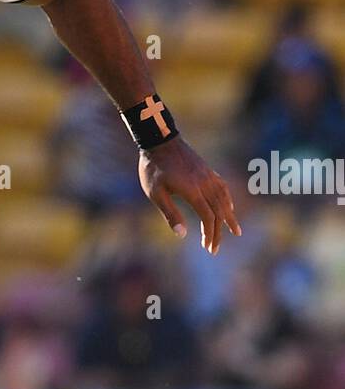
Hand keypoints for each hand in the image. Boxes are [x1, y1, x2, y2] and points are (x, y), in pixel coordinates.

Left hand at [138, 137, 240, 254]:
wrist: (159, 140)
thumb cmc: (153, 168)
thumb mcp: (155, 193)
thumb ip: (169, 213)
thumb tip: (182, 235)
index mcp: (193, 191)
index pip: (208, 217)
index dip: (210, 234)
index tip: (208, 248)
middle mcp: (205, 184)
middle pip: (218, 212)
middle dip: (218, 232)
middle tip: (215, 248)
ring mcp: (208, 176)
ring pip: (224, 200)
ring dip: (229, 217)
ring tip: (235, 230)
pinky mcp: (207, 170)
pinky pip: (222, 187)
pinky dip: (227, 200)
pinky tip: (229, 206)